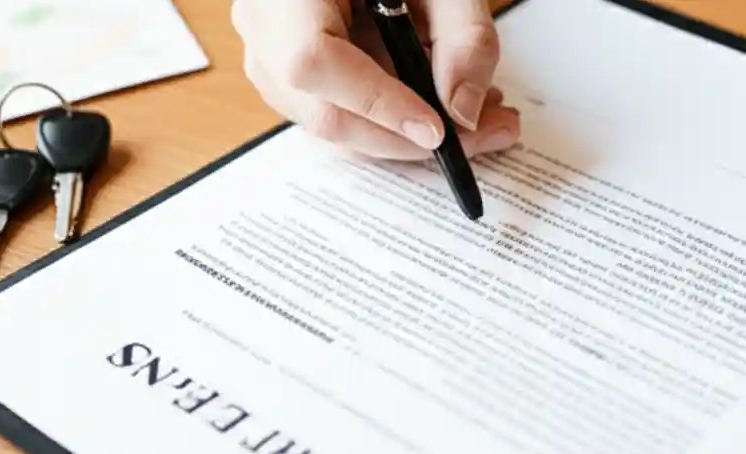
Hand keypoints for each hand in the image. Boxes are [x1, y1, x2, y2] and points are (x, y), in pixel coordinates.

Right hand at [232, 0, 520, 159]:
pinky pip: (338, 114)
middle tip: (483, 134)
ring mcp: (268, 54)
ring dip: (406, 135)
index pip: (314, 61)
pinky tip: (440, 106)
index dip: (377, 104)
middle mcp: (263, 22)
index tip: (436, 129)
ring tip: (474, 118)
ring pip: (333, 125)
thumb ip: (463, 38)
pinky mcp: (288, 75)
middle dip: (407, 138)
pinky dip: (391, 121)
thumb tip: (462, 112)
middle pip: (324, 112)